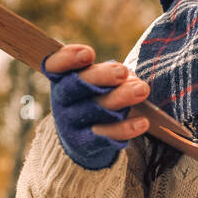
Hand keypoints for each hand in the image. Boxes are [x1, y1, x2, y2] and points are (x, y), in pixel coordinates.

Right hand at [41, 43, 152, 169]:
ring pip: (95, 109)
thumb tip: (130, 78)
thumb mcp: (96, 82)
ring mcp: (72, 123)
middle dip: (101, 76)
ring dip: (120, 98)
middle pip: (76, 86)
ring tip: (142, 89)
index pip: (55, 66)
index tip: (89, 54)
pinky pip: (105, 136)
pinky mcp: (85, 144)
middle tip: (122, 71)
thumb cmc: (94, 98)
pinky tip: (142, 122)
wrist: (82, 139)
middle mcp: (62, 100)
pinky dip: (124, 129)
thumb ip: (110, 75)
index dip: (68, 59)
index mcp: (62, 78)